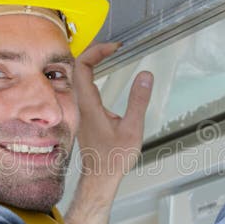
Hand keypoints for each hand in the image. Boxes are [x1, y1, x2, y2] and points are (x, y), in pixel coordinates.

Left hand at [73, 42, 153, 186]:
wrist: (100, 176)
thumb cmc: (114, 158)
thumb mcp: (132, 128)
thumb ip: (138, 100)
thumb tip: (145, 76)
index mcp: (89, 104)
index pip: (83, 66)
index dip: (97, 51)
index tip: (115, 48)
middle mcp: (82, 104)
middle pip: (79, 67)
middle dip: (95, 51)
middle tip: (114, 47)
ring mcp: (82, 109)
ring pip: (79, 76)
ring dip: (93, 61)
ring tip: (111, 53)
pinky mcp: (86, 114)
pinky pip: (84, 85)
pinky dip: (94, 72)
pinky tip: (106, 73)